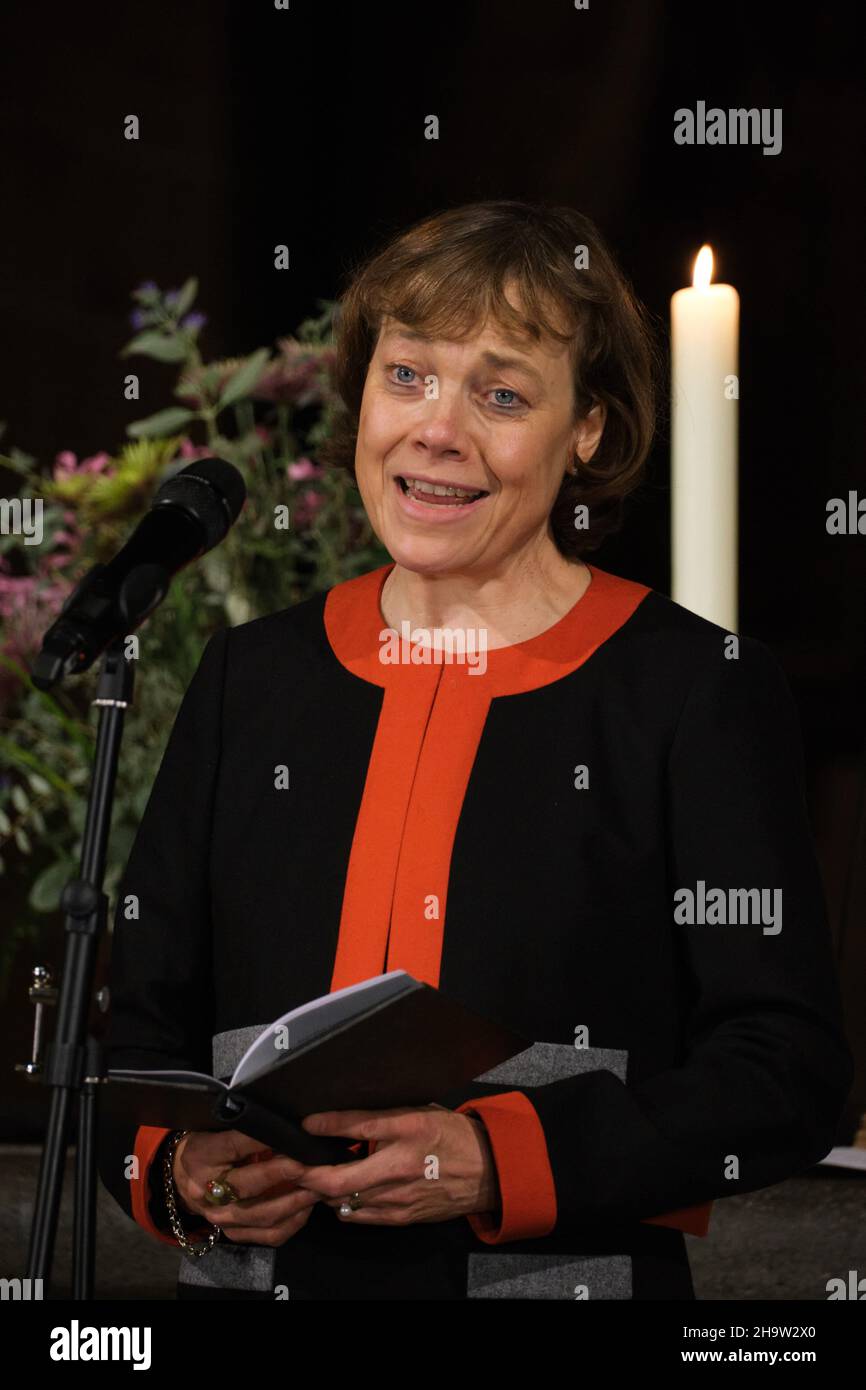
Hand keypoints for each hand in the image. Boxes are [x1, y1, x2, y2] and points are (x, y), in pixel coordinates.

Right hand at [173, 1129, 319, 1245]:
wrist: (182, 1179)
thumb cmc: (208, 1145)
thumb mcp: (216, 1130)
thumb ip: (244, 1130)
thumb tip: (284, 1123)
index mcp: (201, 1156)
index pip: (234, 1146)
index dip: (263, 1140)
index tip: (290, 1134)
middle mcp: (207, 1191)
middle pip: (248, 1184)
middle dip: (282, 1173)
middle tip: (309, 1163)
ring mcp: (221, 1217)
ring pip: (263, 1214)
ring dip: (295, 1201)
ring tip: (318, 1186)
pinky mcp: (234, 1234)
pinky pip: (269, 1235)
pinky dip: (293, 1222)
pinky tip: (308, 1206)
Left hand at [294, 1104, 498, 1225]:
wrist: (486, 1172)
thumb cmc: (451, 1137)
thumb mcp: (419, 1112)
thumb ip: (384, 1117)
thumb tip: (346, 1117)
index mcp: (409, 1128)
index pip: (359, 1126)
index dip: (327, 1124)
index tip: (307, 1123)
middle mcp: (401, 1164)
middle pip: (340, 1178)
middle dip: (309, 1174)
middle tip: (293, 1165)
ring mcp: (400, 1195)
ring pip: (344, 1200)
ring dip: (323, 1191)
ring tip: (311, 1178)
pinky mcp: (401, 1216)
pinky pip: (359, 1215)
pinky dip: (343, 1204)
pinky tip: (339, 1194)